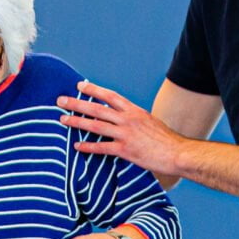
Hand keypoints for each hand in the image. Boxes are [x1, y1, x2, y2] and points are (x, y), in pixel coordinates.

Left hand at [58, 80, 189, 176]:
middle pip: (97, 108)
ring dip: (77, 122)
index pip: (110, 96)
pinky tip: (76, 146)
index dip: (94, 90)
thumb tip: (123, 120)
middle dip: (77, 103)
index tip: (80, 85)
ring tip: (62, 120)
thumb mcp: (150, 122)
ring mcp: (126, 134)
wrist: (178, 153)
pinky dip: (88, 147)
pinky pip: (102, 147)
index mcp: (134, 111)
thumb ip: (135, 120)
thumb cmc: (166, 140)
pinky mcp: (126, 150)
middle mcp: (128, 119)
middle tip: (61, 100)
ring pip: (95, 126)